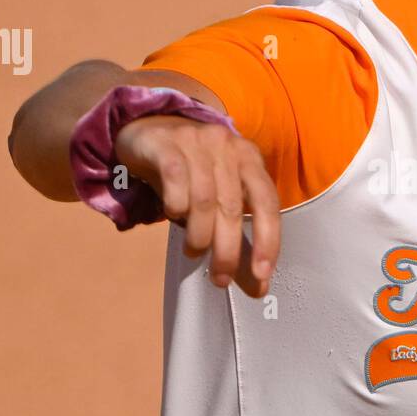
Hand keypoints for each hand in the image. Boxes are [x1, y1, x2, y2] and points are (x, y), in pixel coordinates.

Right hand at [114, 114, 280, 298]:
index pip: (267, 202)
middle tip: (220, 277)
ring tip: (194, 251)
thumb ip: (238, 240)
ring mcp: (196, 140)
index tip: (261, 274)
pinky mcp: (165, 143)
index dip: (268, 240)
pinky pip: (174, 180)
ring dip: (199, 235)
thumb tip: (258, 287)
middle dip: (228, 250)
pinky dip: (175, 206)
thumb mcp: (217, 201)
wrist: (148, 129)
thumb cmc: (190, 173)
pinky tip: (173, 215)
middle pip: (233, 206)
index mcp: (249, 157)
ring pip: (204, 198)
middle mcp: (227, 145)